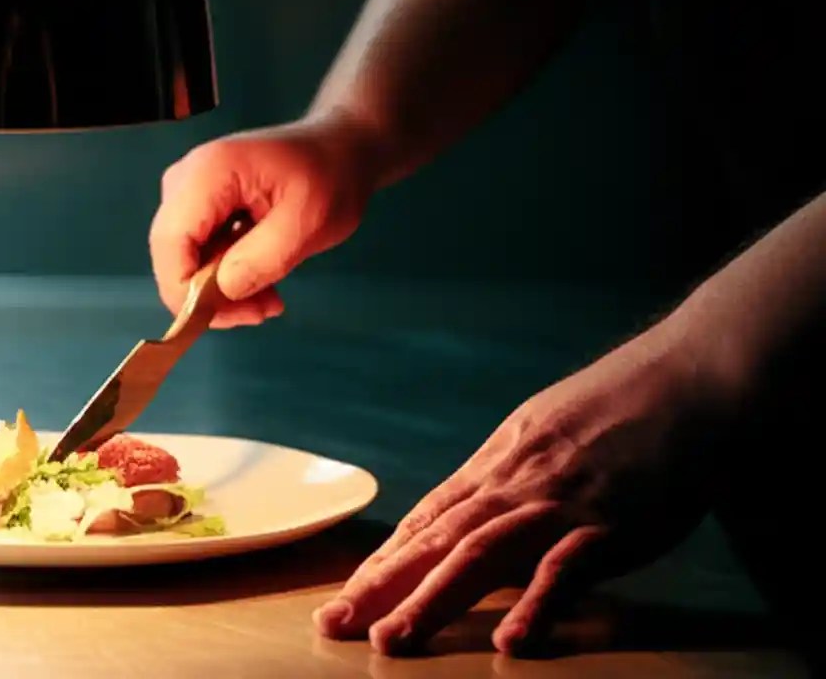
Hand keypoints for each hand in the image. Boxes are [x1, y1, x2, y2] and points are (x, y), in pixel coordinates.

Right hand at [149, 112, 380, 327]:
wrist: (338, 149)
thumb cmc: (329, 178)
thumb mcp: (308, 222)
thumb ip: (263, 259)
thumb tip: (222, 293)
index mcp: (208, 173)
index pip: (171, 243)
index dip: (187, 291)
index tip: (234, 316)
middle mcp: (184, 179)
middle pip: (172, 254)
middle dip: (209, 296)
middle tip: (262, 311)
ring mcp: (187, 192)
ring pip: (183, 259)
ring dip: (221, 290)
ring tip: (270, 300)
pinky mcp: (198, 207)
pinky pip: (197, 253)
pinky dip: (224, 276)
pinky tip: (261, 284)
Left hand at [314, 328, 730, 654]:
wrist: (688, 379)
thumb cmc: (619, 407)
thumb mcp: (543, 433)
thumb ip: (507, 478)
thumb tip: (471, 512)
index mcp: (498, 464)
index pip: (427, 521)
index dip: (383, 562)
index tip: (345, 596)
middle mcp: (514, 483)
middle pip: (435, 540)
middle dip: (381, 586)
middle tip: (334, 624)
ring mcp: (558, 503)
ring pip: (480, 554)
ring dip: (431, 600)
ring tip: (391, 639)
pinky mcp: (609, 523)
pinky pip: (567, 569)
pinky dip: (537, 604)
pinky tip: (513, 643)